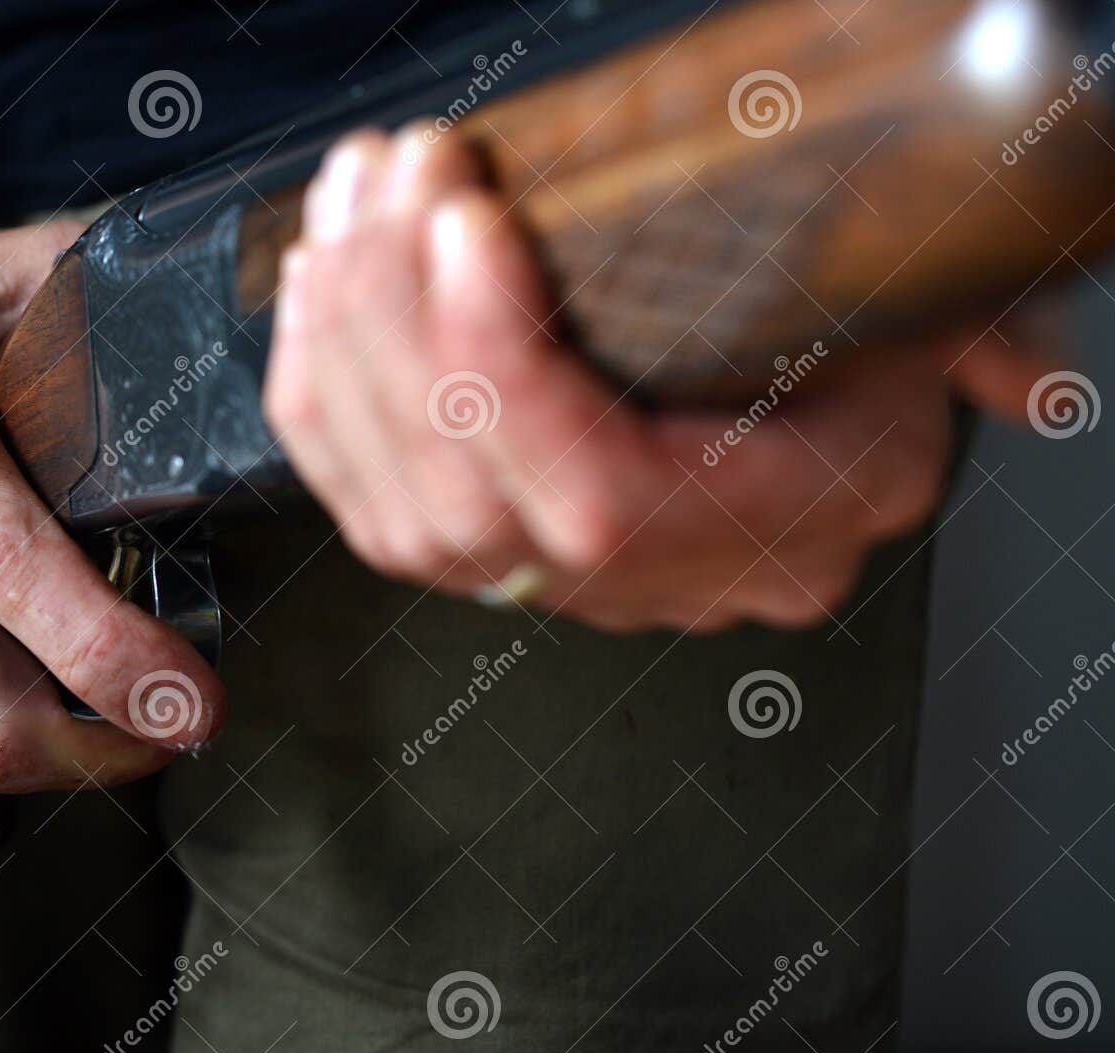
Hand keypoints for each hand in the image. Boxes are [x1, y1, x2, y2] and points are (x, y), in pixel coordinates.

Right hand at [0, 222, 223, 790]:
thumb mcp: (13, 268)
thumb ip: (126, 302)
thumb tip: (252, 321)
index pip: (5, 562)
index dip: (108, 651)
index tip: (194, 702)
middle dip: (103, 755)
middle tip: (182, 727)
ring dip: (57, 745)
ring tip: (115, 694)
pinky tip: (20, 654)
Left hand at [264, 128, 1052, 631]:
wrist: (797, 404)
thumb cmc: (854, 354)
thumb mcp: (922, 329)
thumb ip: (967, 337)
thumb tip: (1023, 379)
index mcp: (764, 535)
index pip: (600, 503)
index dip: (504, 370)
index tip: (470, 227)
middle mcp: (648, 581)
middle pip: (469, 500)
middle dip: (401, 327)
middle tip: (396, 183)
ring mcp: (554, 578)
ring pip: (397, 507)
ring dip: (349, 344)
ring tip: (351, 208)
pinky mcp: (481, 548)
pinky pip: (363, 501)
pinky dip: (321, 393)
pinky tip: (316, 286)